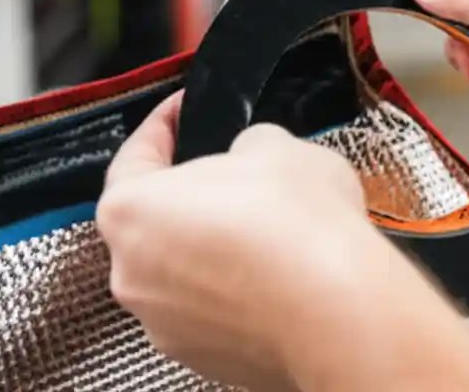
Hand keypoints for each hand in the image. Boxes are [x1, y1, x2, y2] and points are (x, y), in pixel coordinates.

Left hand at [98, 95, 468, 391]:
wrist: (338, 311)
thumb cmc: (298, 225)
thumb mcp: (276, 145)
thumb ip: (246, 147)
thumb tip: (249, 160)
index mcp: (131, 210)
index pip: (133, 157)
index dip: (162, 126)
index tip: (180, 111)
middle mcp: (132, 273)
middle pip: (157, 222)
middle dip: (197, 197)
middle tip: (242, 177)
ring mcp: (165, 323)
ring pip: (186, 272)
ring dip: (219, 249)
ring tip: (274, 231)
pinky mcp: (205, 358)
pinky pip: (216, 311)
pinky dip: (240, 292)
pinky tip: (282, 274)